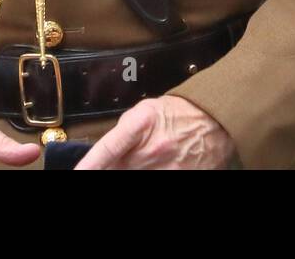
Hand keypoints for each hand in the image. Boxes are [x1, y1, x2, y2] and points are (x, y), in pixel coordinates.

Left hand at [76, 95, 234, 168]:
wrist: (216, 120)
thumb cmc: (179, 113)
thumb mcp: (145, 111)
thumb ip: (123, 133)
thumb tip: (104, 155)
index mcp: (142, 126)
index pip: (108, 149)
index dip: (90, 165)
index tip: (78, 174)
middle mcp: (153, 150)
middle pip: (120, 170)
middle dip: (110, 171)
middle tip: (109, 168)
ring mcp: (169, 168)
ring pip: (138, 178)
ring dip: (132, 172)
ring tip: (138, 165)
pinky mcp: (184, 178)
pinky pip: (160, 183)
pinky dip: (151, 175)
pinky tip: (153, 169)